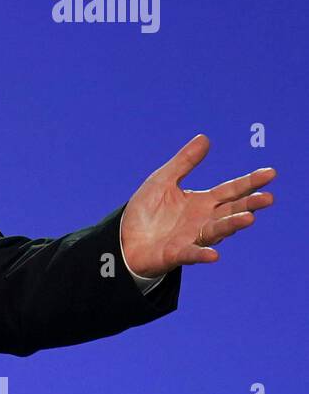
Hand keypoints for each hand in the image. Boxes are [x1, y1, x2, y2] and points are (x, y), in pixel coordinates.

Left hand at [121, 134, 274, 278]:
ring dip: (232, 225)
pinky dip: (202, 254)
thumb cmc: (147, 211)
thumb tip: (205, 138)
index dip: (250, 182)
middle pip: (231, 210)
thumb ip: (184, 162)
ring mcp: (192, 238)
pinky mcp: (177, 254)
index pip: (231, 190)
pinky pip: (192, 254)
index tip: (270, 173)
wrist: (124, 239)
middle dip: (249, 204)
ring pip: (216, 231)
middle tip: (268, 198)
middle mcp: (203, 220)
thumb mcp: (163, 180)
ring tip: (248, 218)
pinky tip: (214, 255)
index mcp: (202, 202)